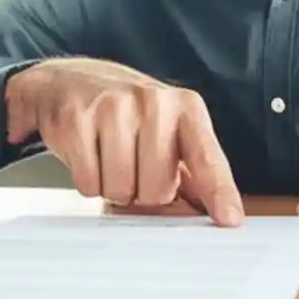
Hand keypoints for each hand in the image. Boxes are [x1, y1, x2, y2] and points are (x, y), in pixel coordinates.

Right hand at [4, 58, 243, 226]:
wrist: (68, 80)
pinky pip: (89, 182)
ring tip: (109, 158)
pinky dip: (88, 181)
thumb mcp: (168, 129)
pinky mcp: (77, 119)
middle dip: (144, 190)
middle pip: (157, 189)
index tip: (230, 219)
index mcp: (185, 107)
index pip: (207, 157)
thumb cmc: (126, 112)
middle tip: (133, 165)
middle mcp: (154, 102)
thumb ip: (195, 171)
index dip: (219, 192)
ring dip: (114, 186)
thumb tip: (222, 213)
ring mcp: (113, 107)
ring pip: (121, 189)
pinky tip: (89, 154)